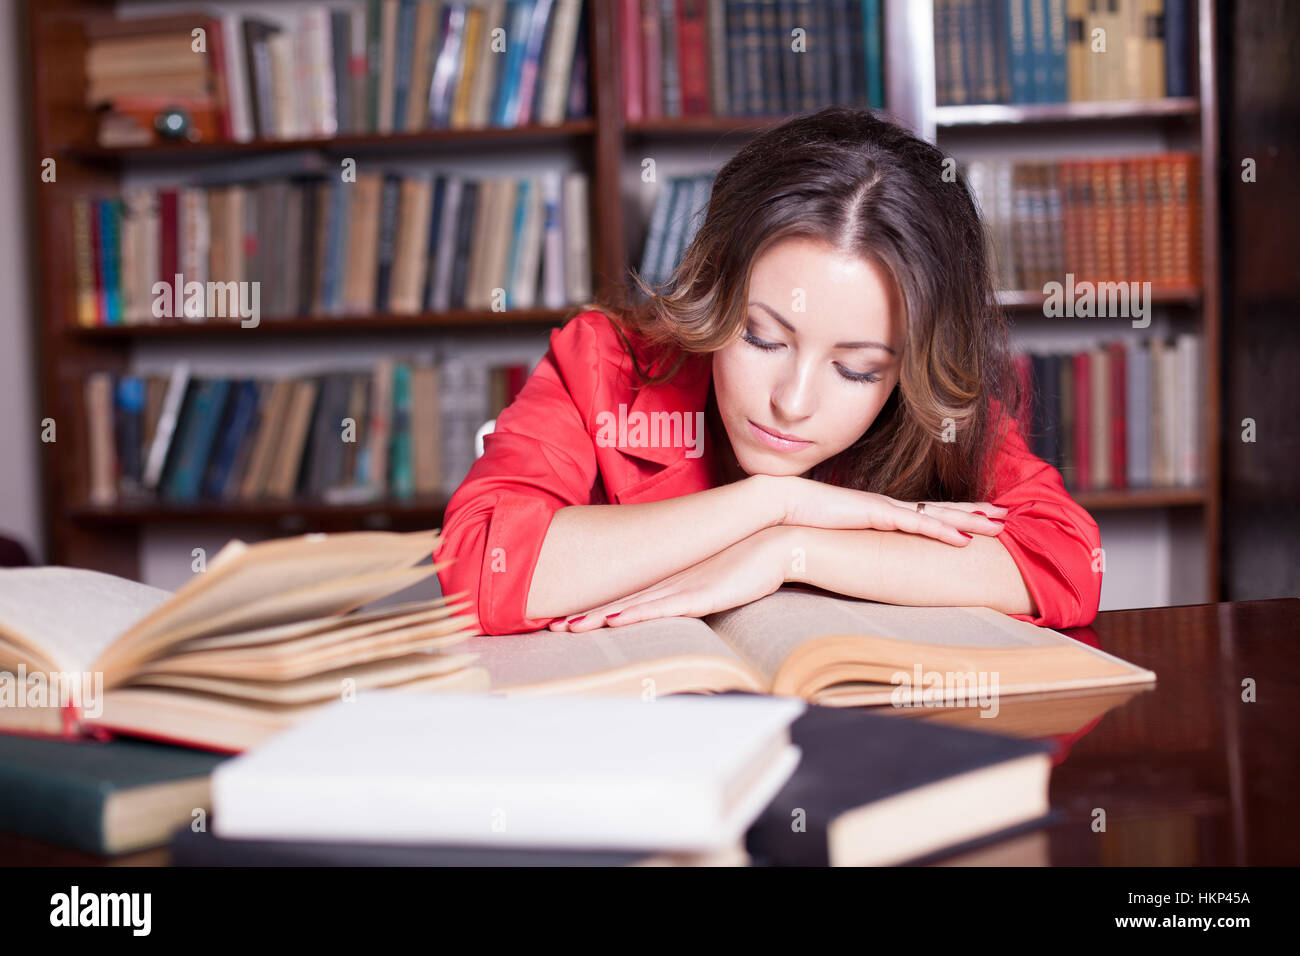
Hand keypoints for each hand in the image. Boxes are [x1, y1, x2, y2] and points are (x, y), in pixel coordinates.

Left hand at [548, 526, 790, 632]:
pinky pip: (663, 607)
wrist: (781, 544)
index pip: (625, 594)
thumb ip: (697, 589)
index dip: (594, 606)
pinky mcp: (701, 594)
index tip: (566, 617)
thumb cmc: (752, 561)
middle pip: (619, 600)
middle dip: (583, 614)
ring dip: (597, 617)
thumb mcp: (716, 579)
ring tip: (567, 628)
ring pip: (631, 605)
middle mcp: (671, 579)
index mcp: (672, 576)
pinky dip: (636, 614)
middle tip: (550, 626)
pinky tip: (613, 621)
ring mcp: (683, 585)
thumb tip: (682, 603)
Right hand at [780, 475, 1007, 544]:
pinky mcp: (876, 514)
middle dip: (975, 511)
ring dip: (971, 519)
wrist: (781, 503)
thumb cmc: (804, 519)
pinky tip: (965, 539)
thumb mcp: (838, 534)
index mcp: (881, 511)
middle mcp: (889, 506)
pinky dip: (943, 532)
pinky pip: (917, 525)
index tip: (980, 516)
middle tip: (1006, 516)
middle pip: (941, 508)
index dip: (955, 513)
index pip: (926, 511)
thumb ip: (854, 543)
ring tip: (999, 525)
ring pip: (938, 514)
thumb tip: (860, 560)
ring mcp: (885, 508)